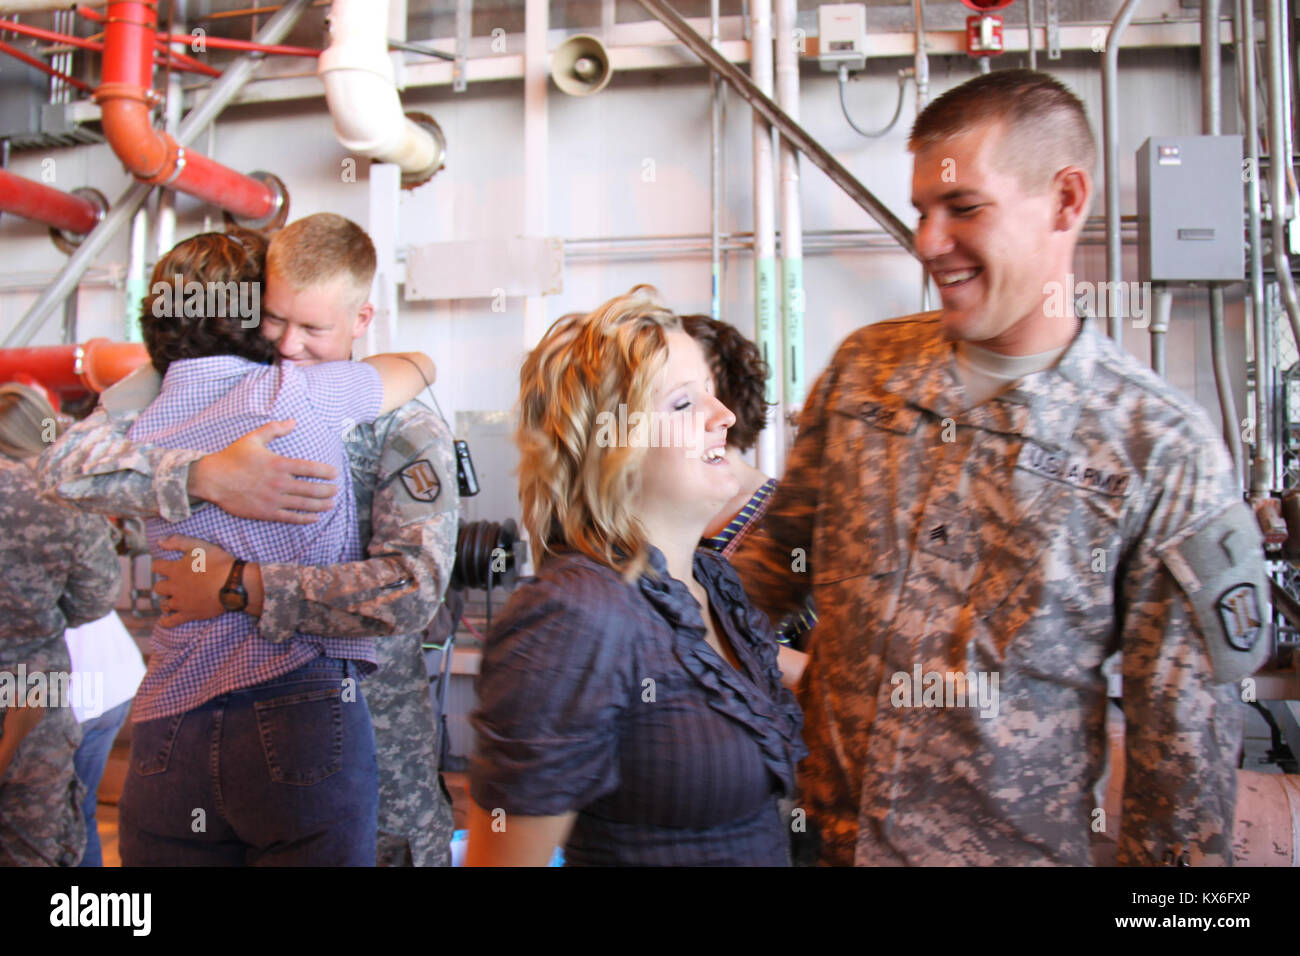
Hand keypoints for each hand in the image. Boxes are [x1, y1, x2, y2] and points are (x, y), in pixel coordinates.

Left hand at [154, 535, 236, 625]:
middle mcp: (174, 586)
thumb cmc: (218, 563)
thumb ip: (178, 541)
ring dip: (167, 600)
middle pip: (158, 587)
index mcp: (175, 569)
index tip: (165, 566)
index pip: (157, 567)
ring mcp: (180, 602)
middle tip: (173, 583)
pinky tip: (164, 621)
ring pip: (164, 603)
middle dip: (164, 584)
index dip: (160, 565)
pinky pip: (172, 621)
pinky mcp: (189, 614)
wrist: (233, 583)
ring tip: (174, 598)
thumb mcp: (199, 546)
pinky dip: (166, 622)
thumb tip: (159, 541)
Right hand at [188, 419, 337, 523]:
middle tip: (335, 490)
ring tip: (331, 504)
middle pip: (312, 489)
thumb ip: (275, 429)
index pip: (310, 469)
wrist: (212, 479)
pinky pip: (290, 517)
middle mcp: (279, 483)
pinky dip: (305, 518)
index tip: (334, 473)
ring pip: (304, 505)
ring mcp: (273, 499)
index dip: (326, 472)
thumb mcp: (254, 438)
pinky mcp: (266, 512)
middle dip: (327, 490)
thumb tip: (293, 421)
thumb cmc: (233, 457)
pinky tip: (314, 517)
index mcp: (278, 464)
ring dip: (321, 505)